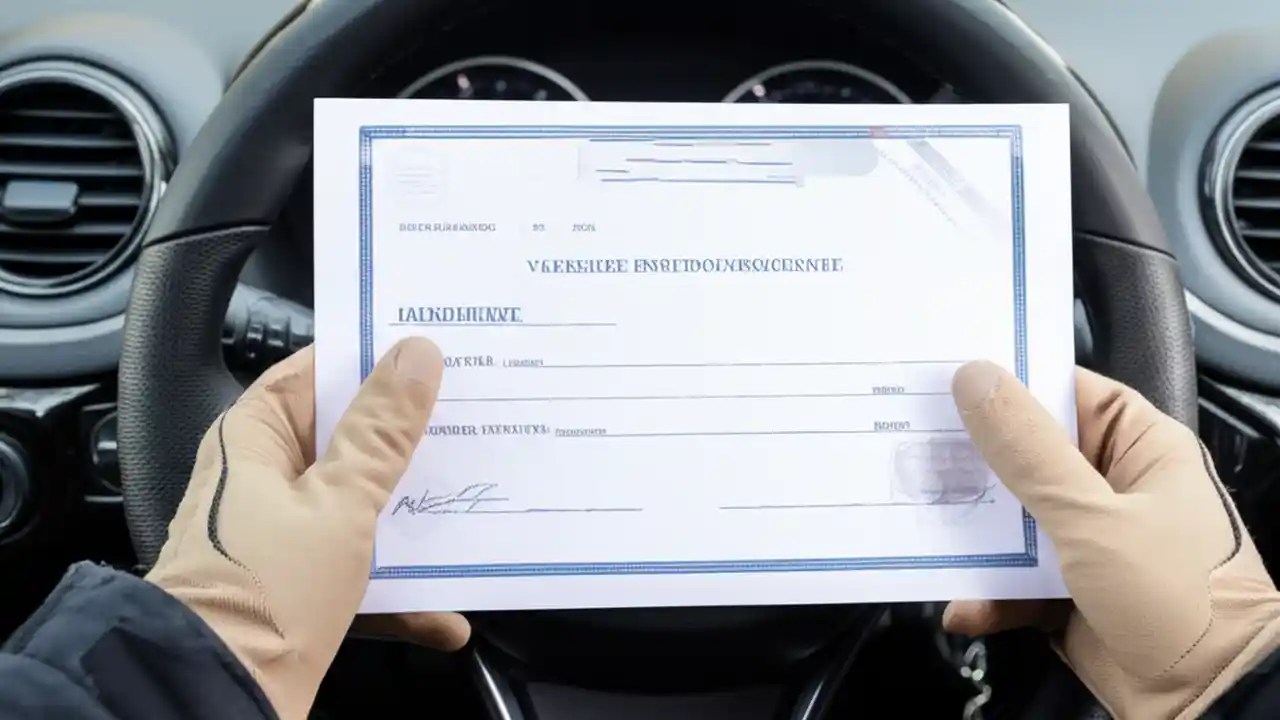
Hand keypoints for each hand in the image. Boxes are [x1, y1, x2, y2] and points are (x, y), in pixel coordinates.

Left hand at [146, 338, 469, 719]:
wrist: (211, 698)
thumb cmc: (260, 593)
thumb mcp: (338, 502)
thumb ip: (381, 431)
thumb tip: (415, 355)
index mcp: (256, 440)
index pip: (317, 372)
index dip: (373, 359)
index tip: (433, 351)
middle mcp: (265, 481)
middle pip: (350, 441)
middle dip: (411, 444)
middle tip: (472, 426)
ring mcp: (283, 537)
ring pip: (363, 508)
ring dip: (414, 523)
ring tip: (468, 517)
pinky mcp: (299, 590)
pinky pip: (362, 573)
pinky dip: (403, 592)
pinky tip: (446, 613)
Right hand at [943, 362, 1279, 718]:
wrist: (1209, 702)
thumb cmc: (1182, 599)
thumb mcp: (1094, 516)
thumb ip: (1028, 451)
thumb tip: (978, 379)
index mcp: (1140, 448)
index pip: (1068, 392)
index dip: (1012, 382)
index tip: (951, 376)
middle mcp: (1114, 487)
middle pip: (1027, 455)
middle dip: (975, 462)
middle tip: (922, 451)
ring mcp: (1089, 541)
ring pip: (1011, 520)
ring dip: (973, 536)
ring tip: (934, 535)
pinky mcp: (1067, 590)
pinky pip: (1011, 577)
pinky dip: (986, 592)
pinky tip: (967, 604)